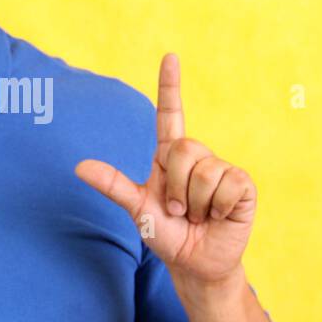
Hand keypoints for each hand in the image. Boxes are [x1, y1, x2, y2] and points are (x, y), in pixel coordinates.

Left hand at [75, 53, 255, 287]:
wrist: (194, 264)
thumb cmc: (166, 234)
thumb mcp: (137, 209)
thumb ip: (113, 185)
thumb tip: (79, 166)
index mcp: (169, 157)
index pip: (170, 114)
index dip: (170, 86)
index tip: (170, 57)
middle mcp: (197, 157)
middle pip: (185, 148)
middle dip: (176, 187)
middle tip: (178, 210)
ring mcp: (222, 169)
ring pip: (205, 170)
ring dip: (195, 203)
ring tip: (198, 216)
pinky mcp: (242, 185)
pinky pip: (227, 185)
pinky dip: (218, 208)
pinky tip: (219, 217)